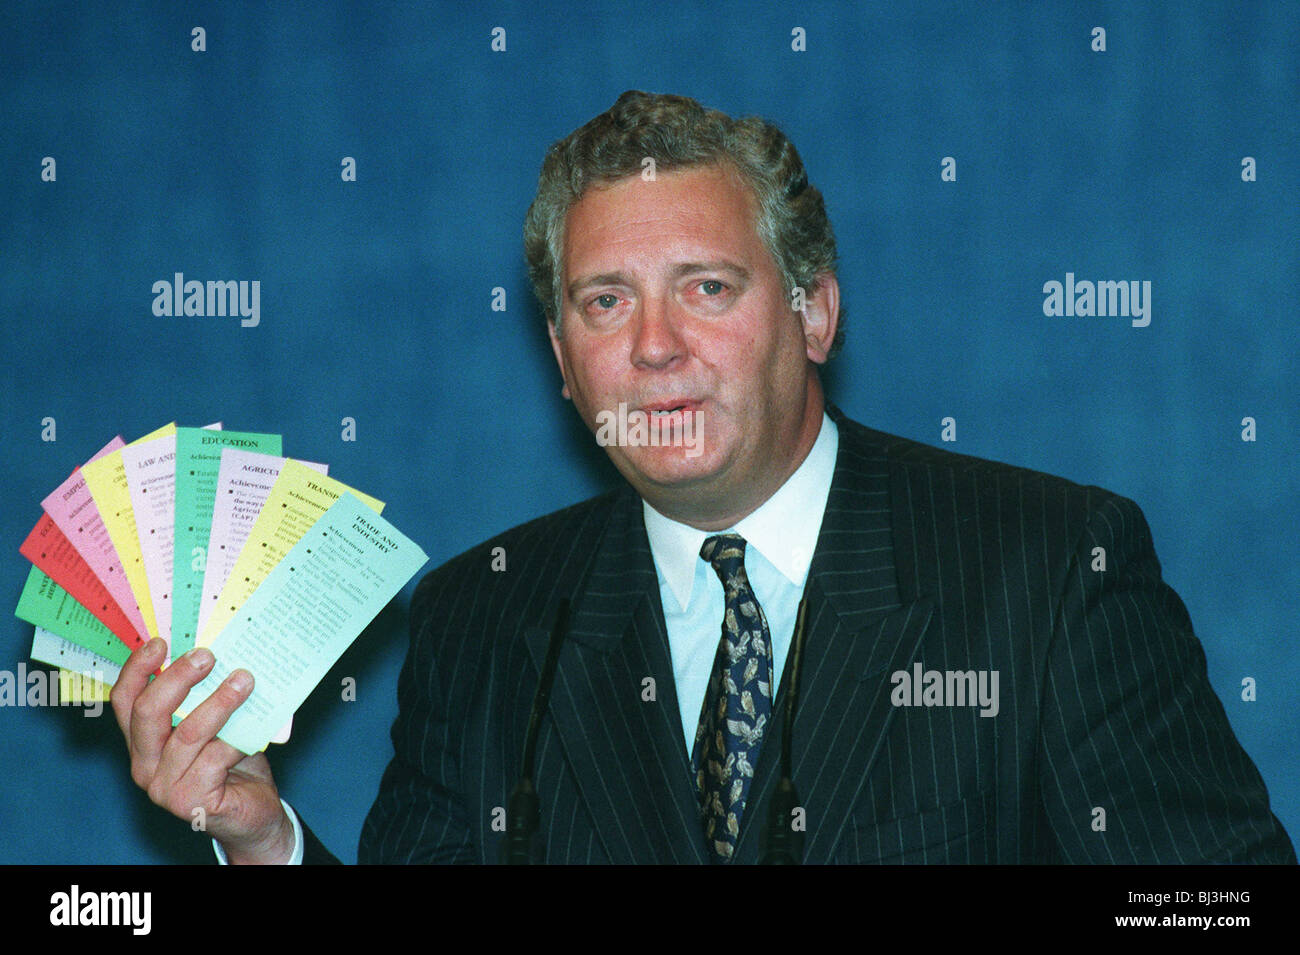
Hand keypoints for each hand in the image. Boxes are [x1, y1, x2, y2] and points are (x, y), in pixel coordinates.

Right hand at [110, 637, 294, 863]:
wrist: (253, 812)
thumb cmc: (232, 761)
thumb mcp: (214, 723)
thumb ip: (205, 697)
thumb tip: (224, 651)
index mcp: (142, 741)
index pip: (124, 700)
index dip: (137, 669)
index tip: (160, 642)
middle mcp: (144, 764)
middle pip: (147, 712)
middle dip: (178, 677)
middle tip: (208, 655)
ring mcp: (164, 786)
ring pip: (187, 733)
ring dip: (220, 701)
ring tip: (245, 679)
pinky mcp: (191, 802)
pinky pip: (215, 758)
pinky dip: (238, 738)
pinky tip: (257, 728)